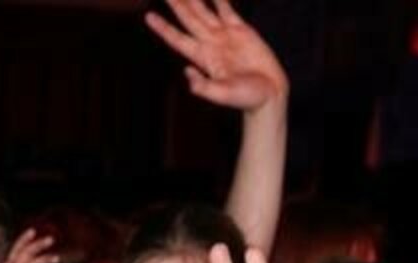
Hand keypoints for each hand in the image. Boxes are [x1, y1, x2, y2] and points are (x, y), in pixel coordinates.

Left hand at [145, 0, 287, 113]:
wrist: (269, 93)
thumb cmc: (246, 98)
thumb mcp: (224, 95)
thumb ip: (205, 87)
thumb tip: (187, 73)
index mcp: (202, 58)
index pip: (177, 39)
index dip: (163, 27)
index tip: (148, 16)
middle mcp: (210, 43)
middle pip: (188, 19)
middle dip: (177, 5)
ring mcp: (225, 35)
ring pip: (204, 12)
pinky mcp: (241, 30)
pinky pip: (227, 10)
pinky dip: (220, 0)